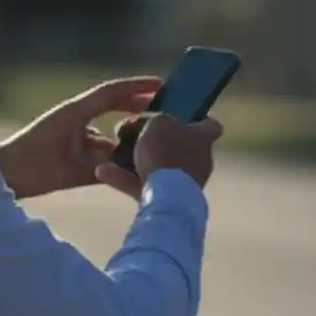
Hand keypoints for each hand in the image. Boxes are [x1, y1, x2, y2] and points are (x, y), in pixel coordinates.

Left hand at [0, 77, 160, 198]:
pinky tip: (132, 166)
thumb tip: (128, 159)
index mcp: (75, 111)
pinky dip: (115, 157)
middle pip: (114, 107)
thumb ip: (99, 158)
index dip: (136, 87)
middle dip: (138, 106)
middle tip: (164, 107)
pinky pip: (101, 154)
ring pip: (110, 134)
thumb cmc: (32, 159)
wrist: (6, 176)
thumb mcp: (69, 157)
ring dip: (128, 137)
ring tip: (152, 142)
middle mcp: (78, 120)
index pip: (111, 92)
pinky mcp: (73, 158)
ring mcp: (76, 139)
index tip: (159, 83)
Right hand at [95, 114, 223, 198]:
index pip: (211, 124)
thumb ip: (152, 118)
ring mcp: (186, 183)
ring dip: (136, 160)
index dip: (198, 117)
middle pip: (179, 146)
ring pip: (158, 167)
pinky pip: (144, 185)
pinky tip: (104, 171)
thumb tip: (142, 124)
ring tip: (112, 154)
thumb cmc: (167, 152)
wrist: (166, 196)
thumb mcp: (157, 122)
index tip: (180, 115)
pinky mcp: (169, 200)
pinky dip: (126, 179)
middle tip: (133, 134)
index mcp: (204, 138)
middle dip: (157, 141)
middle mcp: (200, 161)